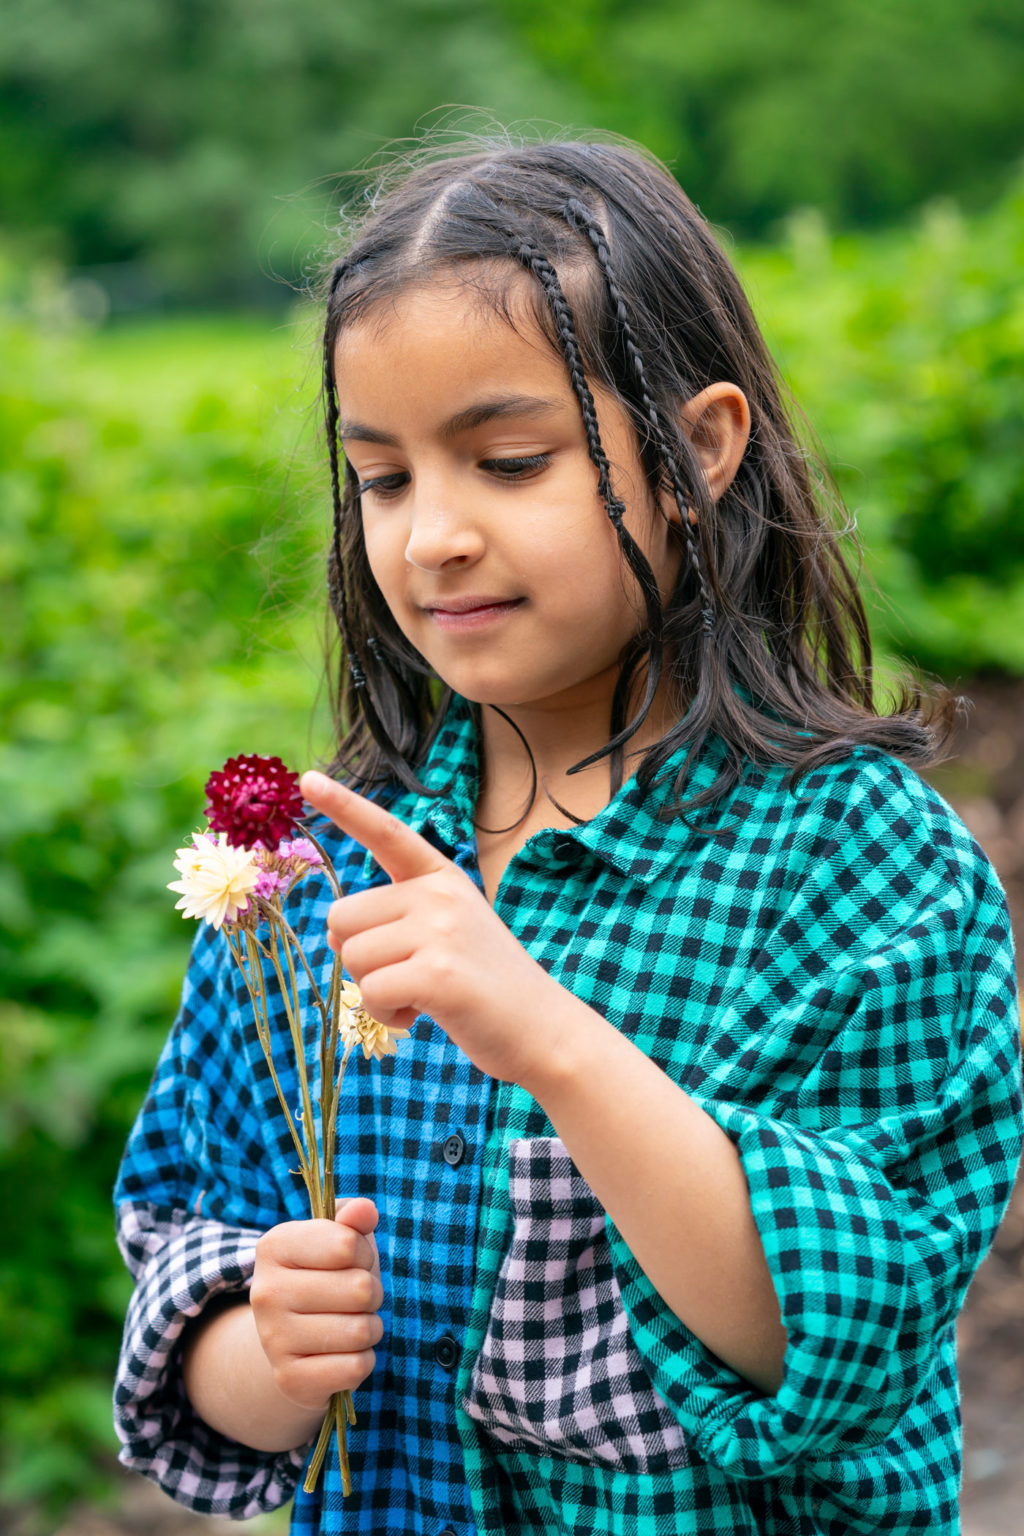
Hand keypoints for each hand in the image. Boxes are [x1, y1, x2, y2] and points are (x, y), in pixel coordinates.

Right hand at [249, 1196, 383, 1412]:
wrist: (294, 1340)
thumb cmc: (328, 1277)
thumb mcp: (340, 1239)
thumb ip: (354, 1218)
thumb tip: (364, 1210)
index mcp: (274, 1246)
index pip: (347, 1244)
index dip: (363, 1253)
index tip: (351, 1260)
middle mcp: (265, 1292)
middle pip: (359, 1289)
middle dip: (370, 1294)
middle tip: (353, 1299)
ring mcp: (272, 1339)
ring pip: (361, 1331)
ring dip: (369, 1328)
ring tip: (349, 1324)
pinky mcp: (289, 1380)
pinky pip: (355, 1368)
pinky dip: (362, 1361)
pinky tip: (341, 1354)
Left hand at [300, 771, 574, 1085]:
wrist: (542, 1028)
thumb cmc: (484, 985)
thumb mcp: (448, 930)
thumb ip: (399, 918)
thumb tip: (334, 933)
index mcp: (441, 878)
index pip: (387, 832)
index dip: (345, 806)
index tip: (309, 779)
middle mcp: (439, 894)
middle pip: (342, 917)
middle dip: (358, 956)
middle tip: (406, 973)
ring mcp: (440, 931)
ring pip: (352, 957)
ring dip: (374, 991)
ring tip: (422, 996)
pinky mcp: (437, 973)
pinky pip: (370, 992)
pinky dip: (387, 1014)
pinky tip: (421, 1015)